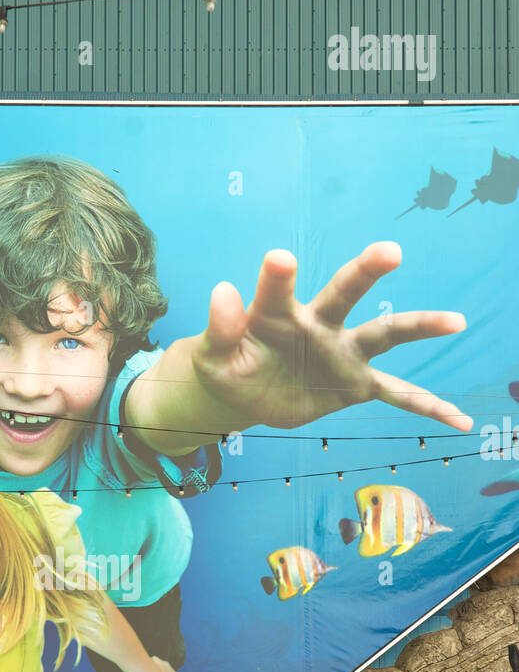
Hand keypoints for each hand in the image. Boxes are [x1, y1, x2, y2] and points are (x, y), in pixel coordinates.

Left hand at [190, 244, 470, 431]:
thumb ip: (220, 328)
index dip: (278, 276)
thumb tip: (223, 292)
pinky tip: (458, 420)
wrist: (245, 394)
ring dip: (419, 326)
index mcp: (278, 312)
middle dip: (366, 271)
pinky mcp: (354, 384)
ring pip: (385, 334)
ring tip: (456, 321)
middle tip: (389, 251)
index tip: (280, 260)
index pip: (277, 289)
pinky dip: (426, 406)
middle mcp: (319, 323)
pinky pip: (396, 393)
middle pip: (345, 292)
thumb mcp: (213, 356)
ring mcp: (342, 352)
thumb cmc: (228, 365)